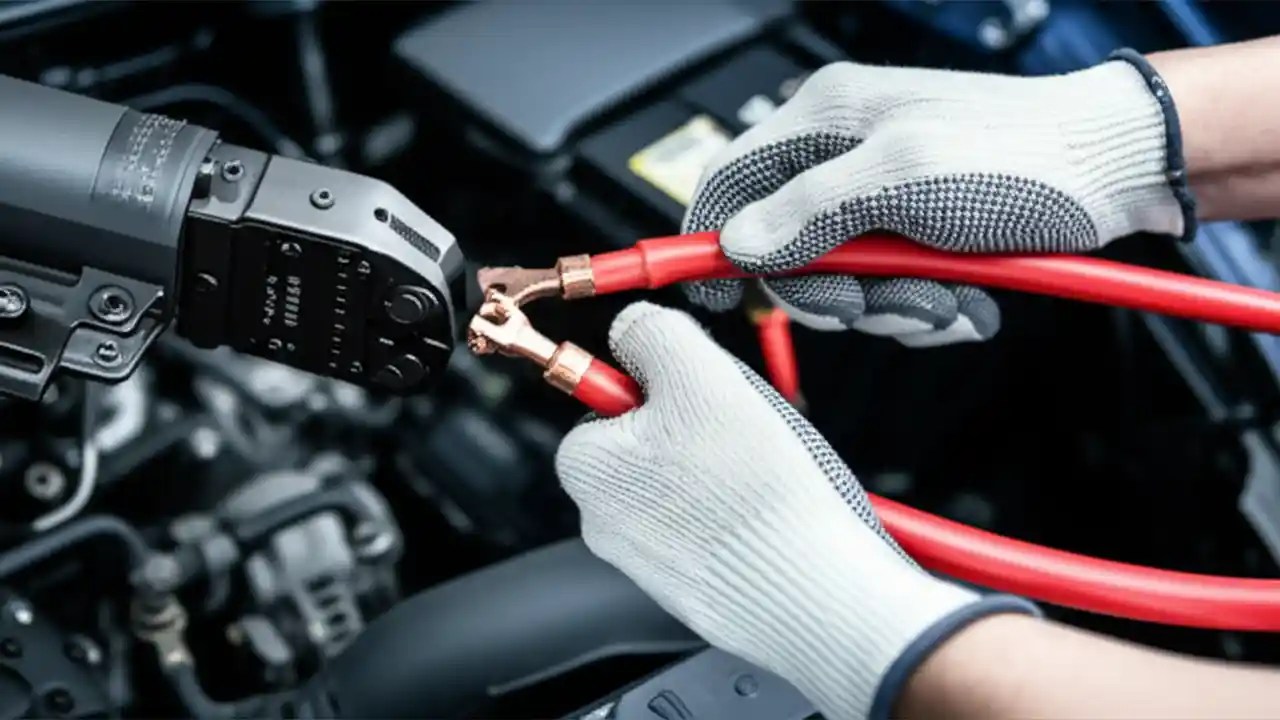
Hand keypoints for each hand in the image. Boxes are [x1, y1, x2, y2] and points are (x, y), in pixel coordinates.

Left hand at [555, 302, 1035, 718]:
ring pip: (683, 480)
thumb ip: (652, 332)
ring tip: (762, 478)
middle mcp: (600, 518)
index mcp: (583, 463)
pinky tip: (766, 512)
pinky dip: (737, 513)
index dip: (670, 383)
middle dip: (700, 427)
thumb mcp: (697, 372)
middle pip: (651, 437)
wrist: (811, 589)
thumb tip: (631, 328)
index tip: (706, 395)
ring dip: (723, 469)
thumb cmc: (753, 490)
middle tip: (743, 435)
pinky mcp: (687, 585)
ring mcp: (643, 558)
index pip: (614, 394)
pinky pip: (708, 526)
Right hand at [684, 54, 1190, 345]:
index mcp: (826, 119)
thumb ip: (810, 211)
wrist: (1116, 170)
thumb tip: (737, 245)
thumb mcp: (904, 179)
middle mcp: (844, 153)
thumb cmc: (1023, 157)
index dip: (709, 240)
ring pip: (842, 279)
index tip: (713, 298)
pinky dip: (923, 308)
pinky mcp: (916, 229)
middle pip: (786, 248)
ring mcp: (881, 194)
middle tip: (879, 302)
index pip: (730, 179)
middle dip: (834, 293)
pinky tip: (962, 301)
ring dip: (891, 307)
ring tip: (944, 299)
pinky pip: (890, 289)